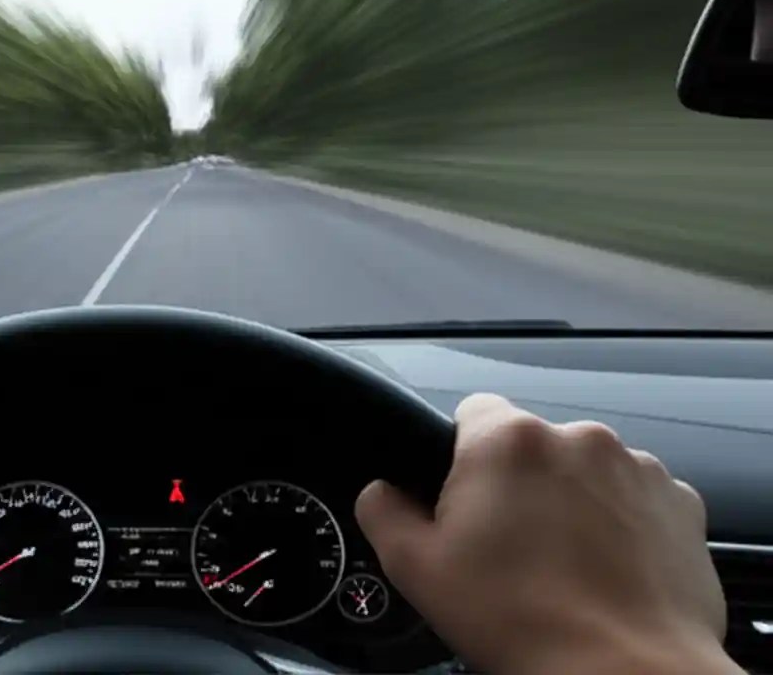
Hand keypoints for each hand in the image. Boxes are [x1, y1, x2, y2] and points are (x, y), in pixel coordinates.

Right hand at [356, 394, 738, 674]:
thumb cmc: (521, 623)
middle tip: (508, 551)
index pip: (470, 411)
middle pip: (529, 447)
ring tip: (561, 570)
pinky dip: (619, 527)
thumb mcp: (415, 568)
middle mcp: (578, 439)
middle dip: (517, 487)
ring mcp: (636, 469)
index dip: (459, 458)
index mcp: (507, 440)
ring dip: (570, 504)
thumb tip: (381, 492)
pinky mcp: (679, 504)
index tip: (465, 505)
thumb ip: (382, 511)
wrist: (626, 674)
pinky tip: (604, 574)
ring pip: (583, 472)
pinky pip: (633, 501)